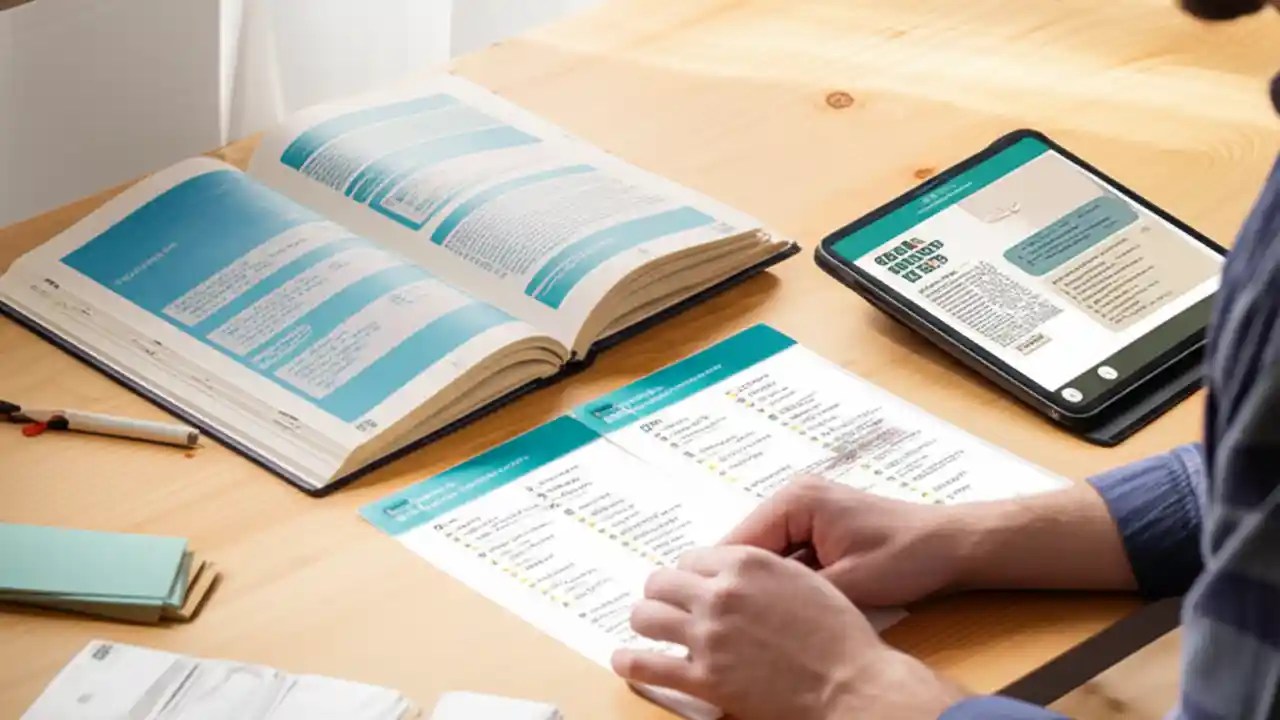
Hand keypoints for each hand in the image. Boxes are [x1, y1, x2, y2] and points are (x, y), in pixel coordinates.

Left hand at [612, 546, 963, 719]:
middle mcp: (720, 593)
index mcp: (746, 562)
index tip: (689, 583)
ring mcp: (708, 636)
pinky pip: (649, 664)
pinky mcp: (704, 678)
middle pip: (662, 581)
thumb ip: (763, 569)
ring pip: (648, 616)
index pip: (692, 557)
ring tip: (644, 624)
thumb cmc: (839, 634)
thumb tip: (733, 568)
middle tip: (663, 601)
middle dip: (662, 591)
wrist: (852, 684)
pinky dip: (631, 660)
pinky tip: (624, 658)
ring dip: (644, 618)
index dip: (690, 572)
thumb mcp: (804, 579)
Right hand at [722, 477, 973, 606]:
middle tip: (729, 622)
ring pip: (766, 555)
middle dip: (740, 584)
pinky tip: (780, 608)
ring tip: (750, 618)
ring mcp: (806, 511)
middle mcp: (794, 497)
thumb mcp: (847, 583)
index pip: (740, 542)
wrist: (950, 546)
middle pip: (748, 547)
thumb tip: (753, 615)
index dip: (723, 581)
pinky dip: (784, 580)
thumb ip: (797, 594)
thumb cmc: (905, 557)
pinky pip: (787, 555)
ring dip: (762, 584)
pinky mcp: (818, 527)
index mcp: (795, 501)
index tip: (710, 614)